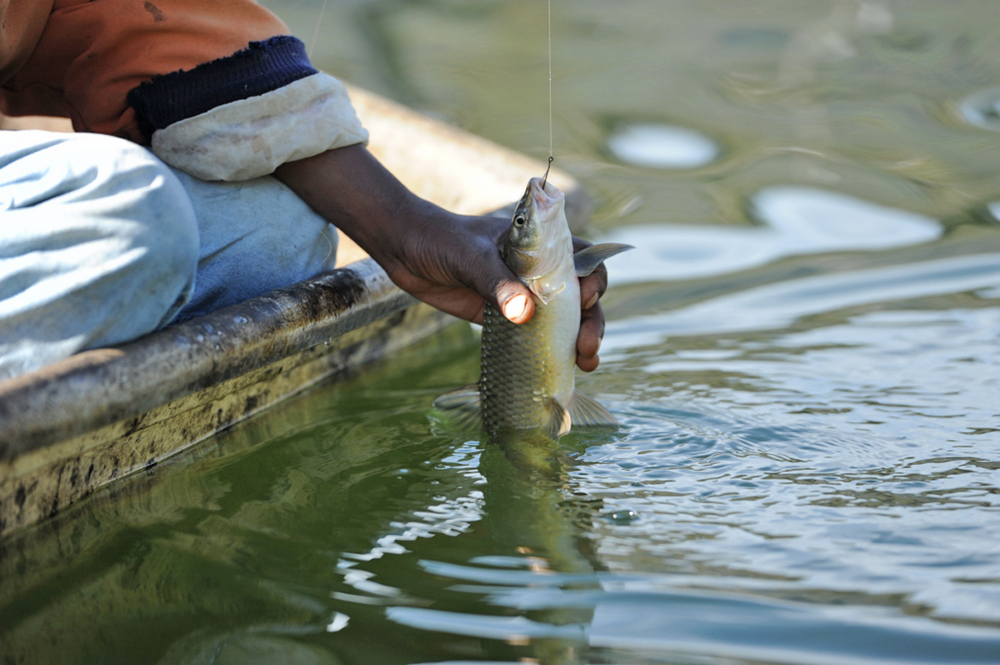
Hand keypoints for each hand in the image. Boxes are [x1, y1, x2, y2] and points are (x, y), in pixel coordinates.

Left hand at [274, 145, 605, 370]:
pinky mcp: (505, 317)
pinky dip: (552, 352)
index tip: (584, 299)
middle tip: (586, 346)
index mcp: (539, 243)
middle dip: (591, 321)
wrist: (405, 249)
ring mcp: (523, 294)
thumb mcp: (470, 256)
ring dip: (580, 340)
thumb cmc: (440, 239)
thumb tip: (525, 314)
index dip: (592, 280)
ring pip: (565, 318)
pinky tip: (566, 370)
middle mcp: (538, 269)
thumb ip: (497, 283)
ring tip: (587, 364)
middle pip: (581, 295)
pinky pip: (536, 335)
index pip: (584, 258)